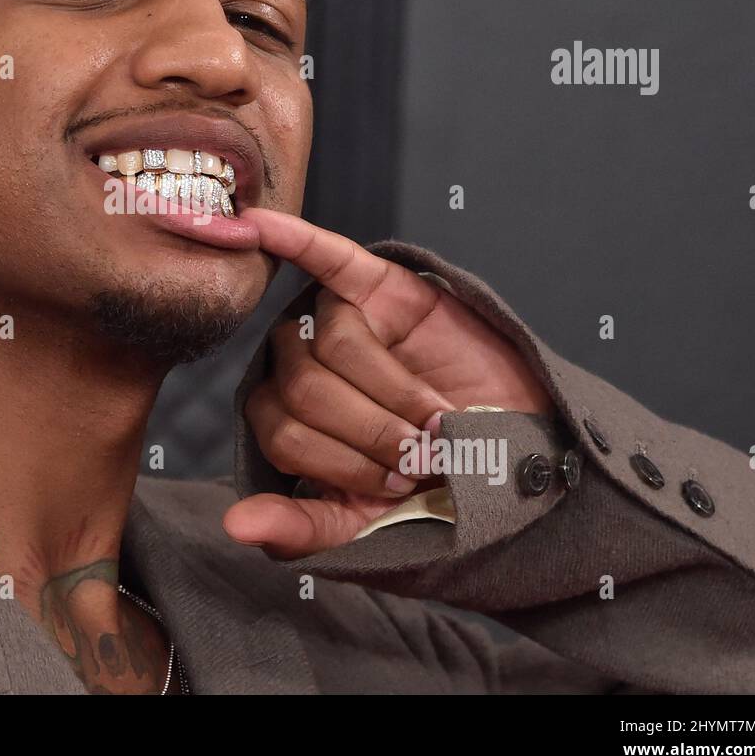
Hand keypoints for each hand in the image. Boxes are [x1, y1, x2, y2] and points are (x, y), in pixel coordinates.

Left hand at [223, 208, 552, 558]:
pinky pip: (324, 257)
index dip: (342, 466)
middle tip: (425, 455)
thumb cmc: (438, 488)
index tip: (397, 490)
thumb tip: (235, 526)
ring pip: (333, 340)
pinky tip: (257, 225)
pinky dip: (291, 238)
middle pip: (303, 388)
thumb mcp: (368, 528)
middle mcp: (300, 367)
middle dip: (372, 434)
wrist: (519, 456)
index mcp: (289, 423)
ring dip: (395, 391)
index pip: (283, 435)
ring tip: (438, 417)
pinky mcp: (375, 285)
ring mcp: (334, 322)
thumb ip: (301, 530)